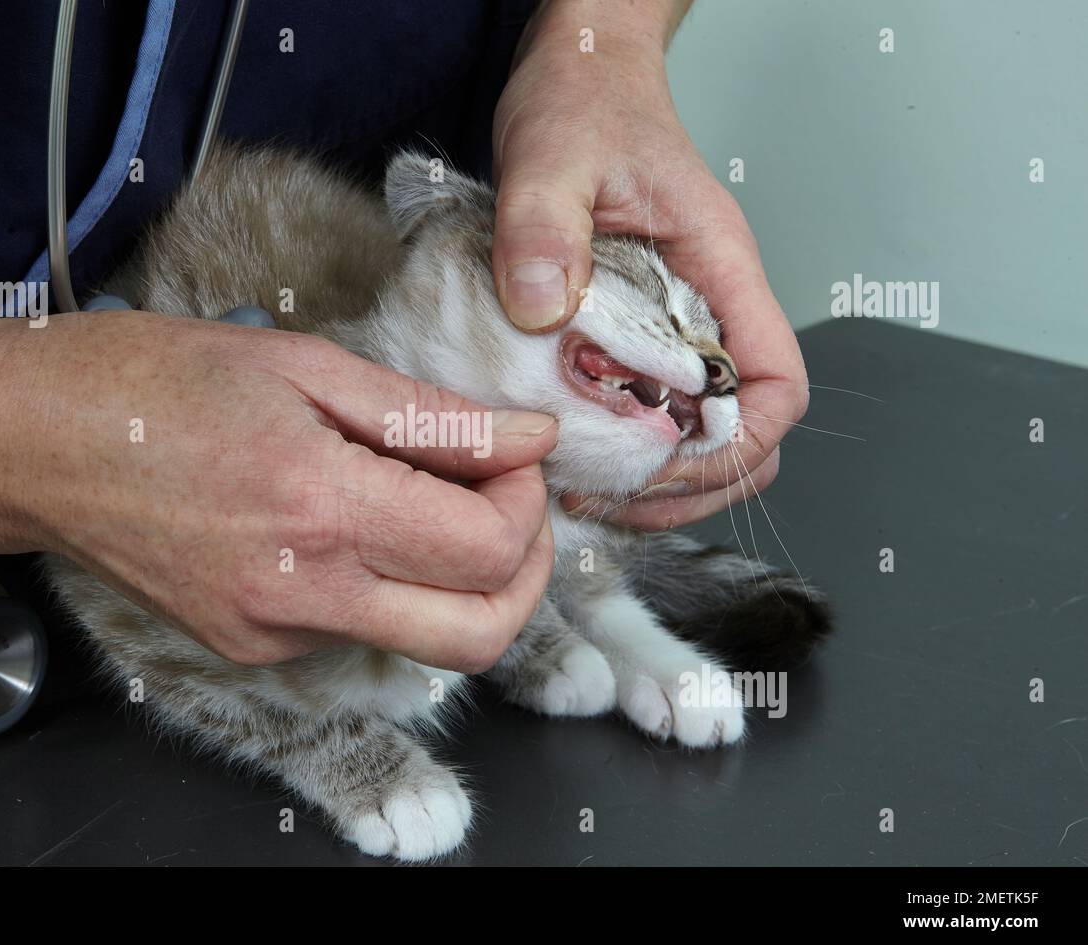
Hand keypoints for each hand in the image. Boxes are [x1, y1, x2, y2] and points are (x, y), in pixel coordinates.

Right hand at [0, 314, 557, 671]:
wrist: (28, 446)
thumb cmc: (150, 381)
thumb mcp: (303, 366)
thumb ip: (431, 416)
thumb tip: (529, 439)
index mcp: (320, 508)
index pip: (489, 551)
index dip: (529, 502)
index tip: (513, 453)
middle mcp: (303, 594)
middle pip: (480, 636)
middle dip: (527, 570)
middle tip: (513, 501)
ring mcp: (272, 634)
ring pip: (424, 640)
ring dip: (464, 579)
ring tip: (434, 498)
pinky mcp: (250, 648)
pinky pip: (357, 627)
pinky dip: (389, 580)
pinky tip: (355, 515)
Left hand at [490, 0, 807, 529]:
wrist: (578, 70)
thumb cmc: (583, 100)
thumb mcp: (550, 155)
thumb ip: (543, 229)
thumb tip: (542, 314)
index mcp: (718, 267)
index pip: (776, 385)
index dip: (732, 445)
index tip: (658, 466)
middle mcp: (711, 303)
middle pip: (747, 431)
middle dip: (691, 484)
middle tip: (610, 500)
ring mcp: (679, 319)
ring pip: (704, 429)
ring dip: (657, 477)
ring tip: (589, 492)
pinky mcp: (640, 325)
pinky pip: (655, 405)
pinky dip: (625, 445)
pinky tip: (575, 452)